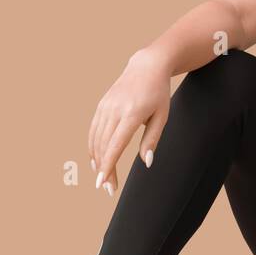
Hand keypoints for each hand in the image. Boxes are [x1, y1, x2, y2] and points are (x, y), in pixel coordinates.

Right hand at [87, 49, 172, 197]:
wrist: (146, 67)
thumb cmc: (159, 94)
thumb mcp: (162, 116)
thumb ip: (152, 140)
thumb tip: (146, 163)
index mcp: (132, 114)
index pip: (116, 145)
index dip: (108, 166)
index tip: (103, 183)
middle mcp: (114, 110)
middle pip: (103, 146)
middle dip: (104, 169)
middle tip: (108, 188)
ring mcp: (105, 107)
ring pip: (95, 139)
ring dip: (97, 160)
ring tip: (103, 177)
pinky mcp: (101, 105)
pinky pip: (93, 130)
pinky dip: (93, 147)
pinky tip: (96, 160)